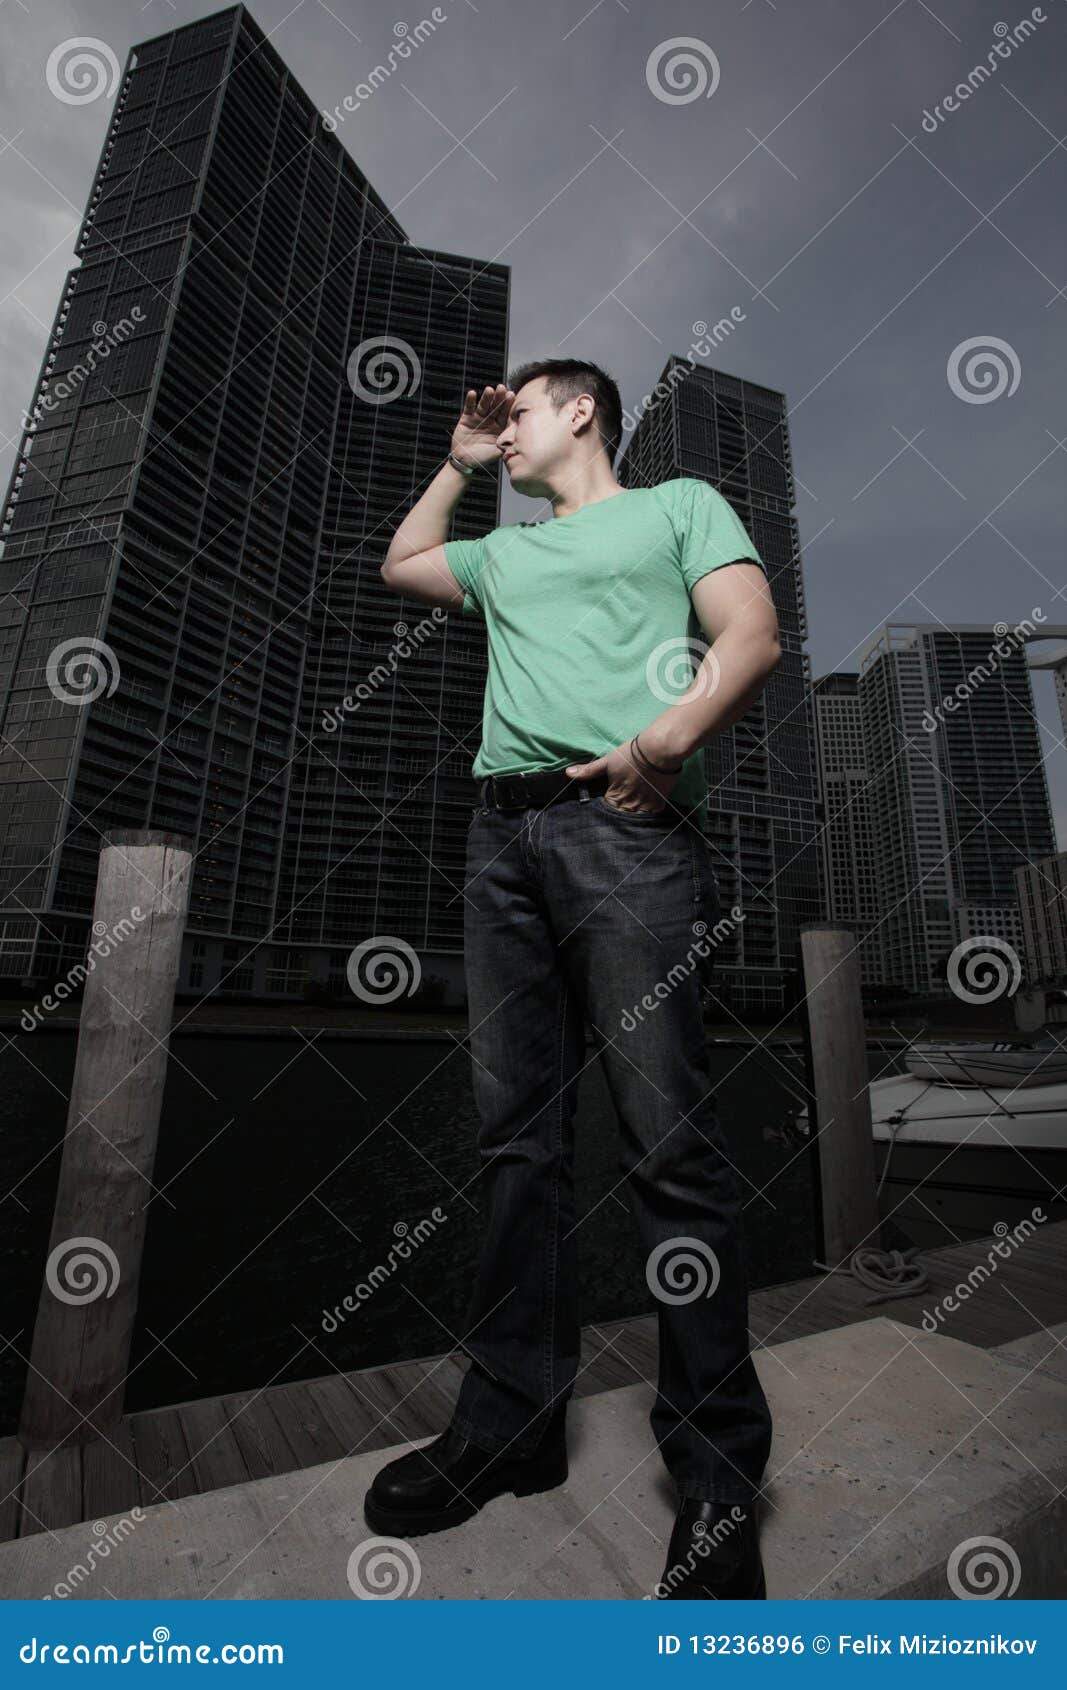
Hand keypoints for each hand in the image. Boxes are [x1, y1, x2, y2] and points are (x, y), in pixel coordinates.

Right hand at [451, 383, 515, 468]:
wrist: (465, 461)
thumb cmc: (482, 458)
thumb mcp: (497, 452)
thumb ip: (505, 445)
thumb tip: (517, 440)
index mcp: (500, 427)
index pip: (505, 413)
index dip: (508, 404)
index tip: (511, 395)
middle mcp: (490, 421)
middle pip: (495, 406)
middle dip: (498, 397)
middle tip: (502, 388)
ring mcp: (478, 418)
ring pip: (483, 405)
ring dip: (486, 397)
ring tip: (489, 390)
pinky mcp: (467, 418)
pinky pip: (469, 407)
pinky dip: (470, 400)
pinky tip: (472, 393)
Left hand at [565, 741, 679, 813]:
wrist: (659, 750)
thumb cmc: (632, 754)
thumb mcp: (607, 761)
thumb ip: (589, 771)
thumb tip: (568, 773)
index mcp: (615, 795)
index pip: (606, 811)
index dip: (605, 808)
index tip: (607, 803)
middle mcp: (630, 804)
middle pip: (621, 816)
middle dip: (619, 815)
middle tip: (619, 809)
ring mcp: (646, 805)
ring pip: (636, 818)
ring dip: (633, 815)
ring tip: (631, 811)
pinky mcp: (660, 802)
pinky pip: (652, 815)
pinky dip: (648, 813)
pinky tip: (646, 808)